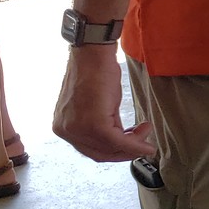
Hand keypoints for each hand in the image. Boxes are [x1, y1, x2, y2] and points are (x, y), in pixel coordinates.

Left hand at [52, 46, 155, 161]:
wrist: (94, 55)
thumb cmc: (95, 72)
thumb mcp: (97, 105)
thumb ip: (102, 125)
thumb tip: (122, 139)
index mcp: (62, 126)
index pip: (89, 149)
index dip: (114, 151)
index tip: (132, 146)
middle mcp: (65, 130)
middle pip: (99, 153)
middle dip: (125, 150)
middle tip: (143, 142)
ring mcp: (78, 128)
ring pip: (110, 148)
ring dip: (133, 145)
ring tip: (145, 131)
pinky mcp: (94, 124)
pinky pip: (118, 141)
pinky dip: (135, 144)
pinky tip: (146, 144)